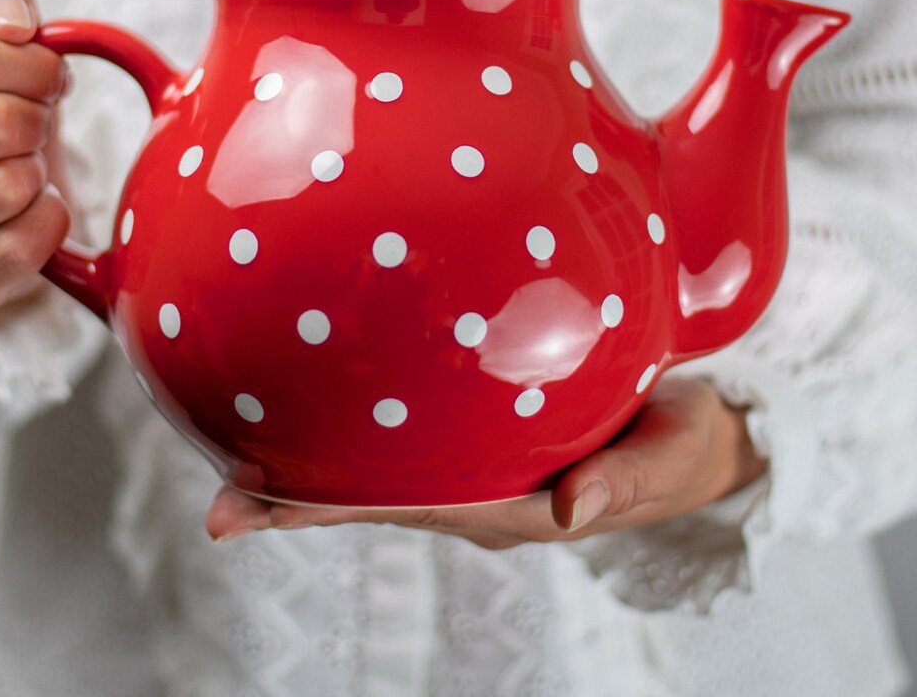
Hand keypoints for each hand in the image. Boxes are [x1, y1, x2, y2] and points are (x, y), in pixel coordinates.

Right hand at [0, 0, 71, 310]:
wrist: (10, 186)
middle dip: (39, 121)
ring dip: (40, 173)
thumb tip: (11, 22)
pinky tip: (35, 211)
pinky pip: (16, 250)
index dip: (33, 66)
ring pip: (5, 188)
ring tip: (27, 167)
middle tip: (35, 127)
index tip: (47, 77)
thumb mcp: (1, 33)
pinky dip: (47, 225)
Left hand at [206, 376, 767, 548]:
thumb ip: (622, 482)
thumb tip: (566, 509)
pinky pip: (412, 437)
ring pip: (383, 471)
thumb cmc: (677, 449)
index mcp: (511, 509)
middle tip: (221, 504)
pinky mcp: (484, 439)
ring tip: (241, 458)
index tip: (257, 515)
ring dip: (316, 469)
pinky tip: (326, 400)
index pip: (405, 509)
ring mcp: (477, 470)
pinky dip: (362, 431)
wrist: (694, 437)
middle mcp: (478, 495)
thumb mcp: (666, 461)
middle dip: (297, 503)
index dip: (330, 511)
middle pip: (374, 500)